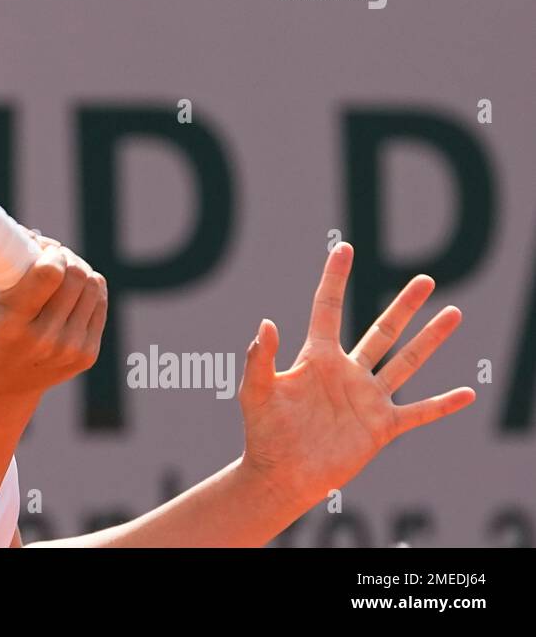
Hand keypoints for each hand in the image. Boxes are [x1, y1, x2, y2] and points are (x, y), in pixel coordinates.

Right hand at [0, 233, 106, 399]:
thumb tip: (27, 231)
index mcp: (12, 322)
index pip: (49, 274)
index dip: (52, 253)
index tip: (43, 250)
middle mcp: (42, 340)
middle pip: (76, 276)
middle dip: (66, 257)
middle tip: (53, 256)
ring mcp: (68, 351)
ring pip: (94, 286)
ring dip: (80, 270)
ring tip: (63, 271)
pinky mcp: (86, 357)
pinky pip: (100, 303)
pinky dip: (89, 290)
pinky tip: (73, 291)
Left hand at [238, 242, 474, 507]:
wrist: (281, 475)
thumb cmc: (263, 432)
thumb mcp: (256, 391)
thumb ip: (260, 358)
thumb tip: (266, 323)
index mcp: (317, 358)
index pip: (327, 308)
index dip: (335, 278)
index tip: (344, 248)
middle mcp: (346, 372)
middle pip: (382, 330)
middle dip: (404, 305)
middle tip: (426, 279)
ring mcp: (367, 398)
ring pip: (406, 361)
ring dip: (431, 339)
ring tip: (453, 313)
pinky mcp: (381, 427)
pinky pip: (419, 412)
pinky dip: (443, 404)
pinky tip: (468, 393)